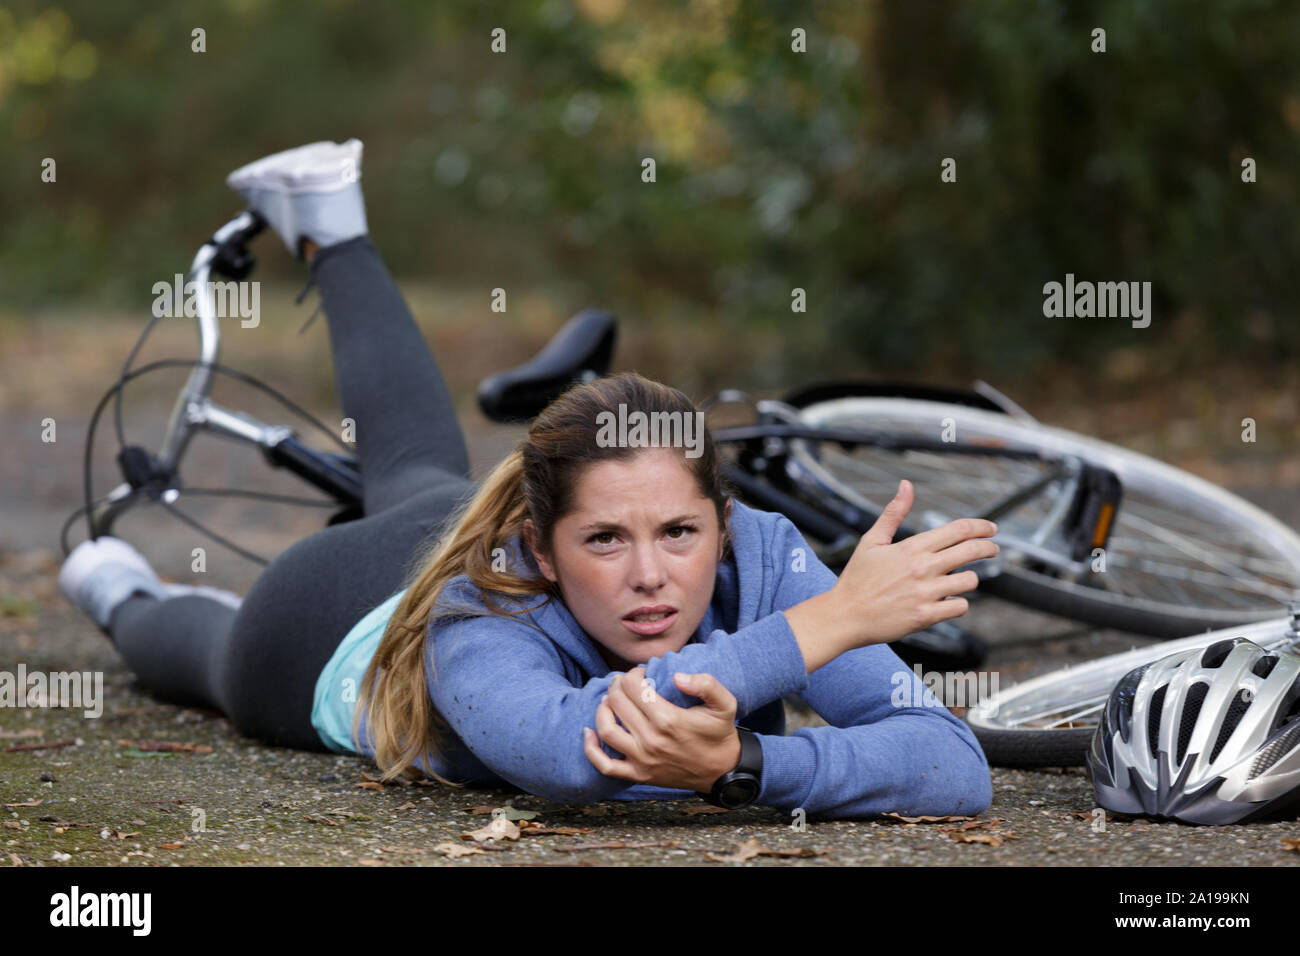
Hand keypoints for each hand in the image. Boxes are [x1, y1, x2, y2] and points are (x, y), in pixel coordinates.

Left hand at [582, 667, 741, 792]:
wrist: (722, 771)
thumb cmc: (720, 734)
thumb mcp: (725, 704)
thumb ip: (706, 684)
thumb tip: (678, 676)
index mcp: (668, 720)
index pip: (634, 688)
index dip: (633, 674)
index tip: (641, 672)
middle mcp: (651, 740)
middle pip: (618, 703)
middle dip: (617, 686)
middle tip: (623, 681)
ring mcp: (642, 760)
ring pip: (606, 729)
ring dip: (602, 709)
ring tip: (609, 699)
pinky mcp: (637, 775)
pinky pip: (604, 765)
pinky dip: (591, 749)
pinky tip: (588, 732)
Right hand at [829, 478, 997, 646]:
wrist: (844, 616)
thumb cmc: (857, 578)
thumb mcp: (871, 541)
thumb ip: (893, 513)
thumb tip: (906, 485)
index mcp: (912, 547)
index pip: (958, 530)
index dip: (981, 526)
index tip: (991, 528)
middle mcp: (923, 568)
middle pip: (971, 551)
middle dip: (989, 548)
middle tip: (993, 549)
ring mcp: (926, 593)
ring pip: (970, 581)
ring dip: (969, 579)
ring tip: (959, 580)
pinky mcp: (926, 616)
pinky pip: (959, 607)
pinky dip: (957, 603)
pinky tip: (947, 601)